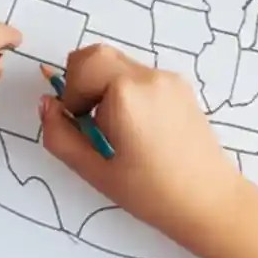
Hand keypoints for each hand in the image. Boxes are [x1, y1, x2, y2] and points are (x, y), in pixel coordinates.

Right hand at [39, 45, 257, 255]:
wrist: (210, 202)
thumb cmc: (151, 193)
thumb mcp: (94, 171)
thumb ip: (60, 136)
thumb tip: (47, 105)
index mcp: (127, 94)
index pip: (81, 67)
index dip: (70, 94)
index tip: (79, 124)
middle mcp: (149, 76)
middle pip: (98, 55)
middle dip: (82, 81)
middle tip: (87, 118)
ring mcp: (169, 79)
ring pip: (118, 65)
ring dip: (104, 86)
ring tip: (114, 128)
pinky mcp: (181, 88)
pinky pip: (139, 76)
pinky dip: (125, 91)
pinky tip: (136, 128)